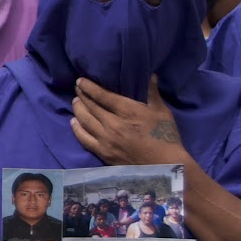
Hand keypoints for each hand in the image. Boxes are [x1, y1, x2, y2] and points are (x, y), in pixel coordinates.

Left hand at [72, 77, 189, 166]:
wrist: (165, 166)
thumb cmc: (166, 136)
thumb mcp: (162, 111)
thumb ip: (152, 92)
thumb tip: (150, 74)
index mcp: (127, 111)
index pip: (101, 96)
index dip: (88, 87)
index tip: (80, 81)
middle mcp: (112, 124)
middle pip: (90, 107)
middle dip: (81, 96)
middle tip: (77, 90)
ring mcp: (106, 140)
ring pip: (85, 121)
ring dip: (77, 110)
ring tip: (75, 102)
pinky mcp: (103, 153)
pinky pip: (84, 139)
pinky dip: (77, 129)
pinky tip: (74, 123)